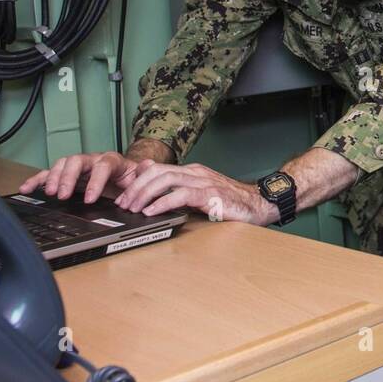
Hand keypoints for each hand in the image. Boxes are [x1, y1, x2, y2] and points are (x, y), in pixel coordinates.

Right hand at [18, 151, 142, 203]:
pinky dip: (37, 179)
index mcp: (112, 161)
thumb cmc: (130, 178)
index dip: (95, 181)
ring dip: (53, 177)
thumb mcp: (140, 178)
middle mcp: (93, 160)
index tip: (89, 199)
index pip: (103, 166)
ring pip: (62, 164)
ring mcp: (79, 166)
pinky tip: (27, 187)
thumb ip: (143, 173)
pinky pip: (49, 173)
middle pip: (77, 161)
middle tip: (62, 194)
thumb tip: (146, 166)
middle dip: (68, 177)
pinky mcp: (67, 174)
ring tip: (48, 192)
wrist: (125, 175)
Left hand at [114, 162, 277, 224]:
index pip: (157, 169)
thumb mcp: (201, 195)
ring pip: (165, 180)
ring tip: (132, 208)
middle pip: (157, 172)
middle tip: (123, 204)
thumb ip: (181, 191)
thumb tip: (156, 195)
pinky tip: (152, 212)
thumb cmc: (232, 202)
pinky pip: (181, 195)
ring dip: (144, 194)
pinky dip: (162, 202)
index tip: (124, 196)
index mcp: (192, 171)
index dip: (137, 181)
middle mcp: (195, 172)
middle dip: (135, 188)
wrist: (260, 203)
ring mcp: (203, 181)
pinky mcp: (210, 194)